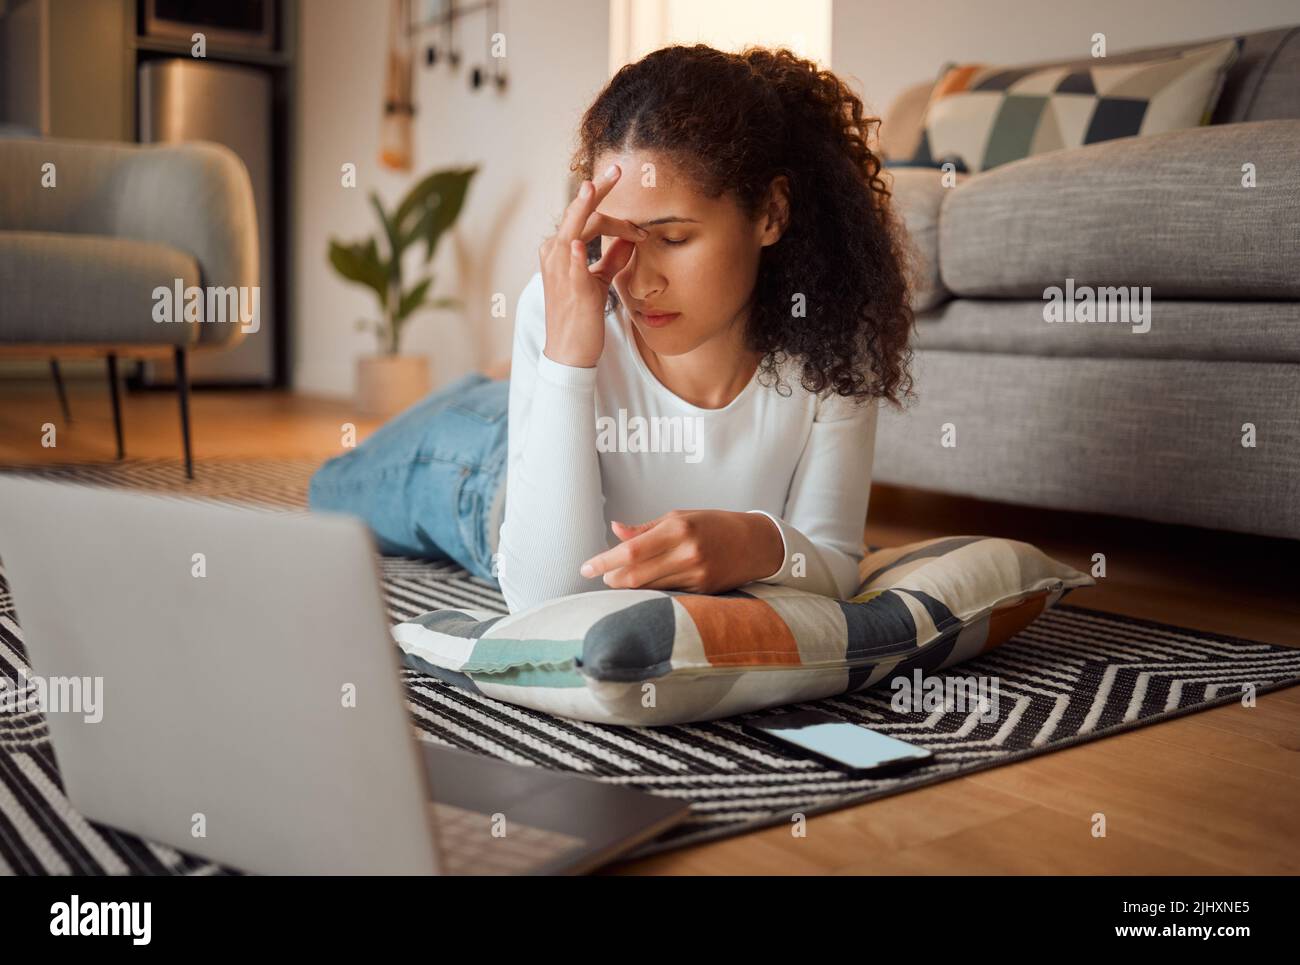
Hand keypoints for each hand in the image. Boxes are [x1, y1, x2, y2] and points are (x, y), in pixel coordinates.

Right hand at [537, 163, 645, 367]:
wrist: (570, 352)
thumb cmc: (583, 316)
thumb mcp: (600, 280)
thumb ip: (613, 258)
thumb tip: (631, 237)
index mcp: (561, 250)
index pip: (585, 217)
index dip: (612, 210)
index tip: (638, 220)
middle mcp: (555, 255)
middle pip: (577, 214)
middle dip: (598, 191)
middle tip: (617, 169)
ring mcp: (559, 271)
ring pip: (572, 231)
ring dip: (583, 208)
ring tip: (593, 187)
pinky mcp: (570, 290)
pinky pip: (570, 269)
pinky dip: (574, 254)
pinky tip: (578, 245)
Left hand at [578, 510, 784, 592]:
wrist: (755, 544)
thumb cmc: (713, 525)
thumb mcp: (679, 517)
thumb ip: (645, 529)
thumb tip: (615, 530)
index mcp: (678, 530)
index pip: (630, 551)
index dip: (603, 561)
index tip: (585, 568)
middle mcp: (686, 554)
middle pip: (634, 576)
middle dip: (611, 578)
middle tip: (602, 575)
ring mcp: (695, 576)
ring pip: (647, 589)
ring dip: (628, 586)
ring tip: (619, 579)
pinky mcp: (702, 592)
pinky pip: (666, 594)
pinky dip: (649, 591)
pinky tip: (644, 586)